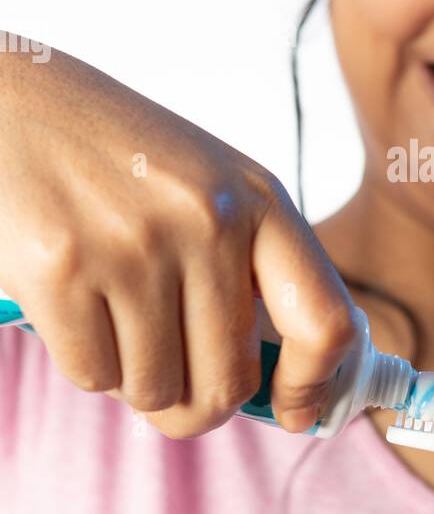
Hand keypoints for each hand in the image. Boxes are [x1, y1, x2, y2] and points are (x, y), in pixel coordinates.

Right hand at [0, 39, 357, 437]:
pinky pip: (93, 376)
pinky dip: (85, 361)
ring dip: (134, 377)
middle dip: (198, 405)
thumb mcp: (207, 187)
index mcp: (258, 198)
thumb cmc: (118, 157)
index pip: (323, 321)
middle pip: (228, 382)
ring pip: (155, 391)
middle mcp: (206, 220)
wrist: (15, 102)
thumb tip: (280, 385)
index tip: (293, 411)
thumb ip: (248, 269)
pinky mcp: (61, 270)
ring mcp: (134, 245)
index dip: (314, 385)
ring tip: (114, 315)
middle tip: (172, 384)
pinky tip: (75, 305)